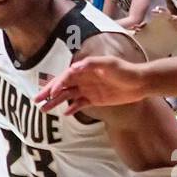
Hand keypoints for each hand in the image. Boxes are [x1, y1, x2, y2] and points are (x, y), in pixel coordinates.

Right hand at [35, 55, 149, 113]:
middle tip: (37, 100)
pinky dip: (72, 108)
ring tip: (44, 109)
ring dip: (56, 102)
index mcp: (85, 69)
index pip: (66, 76)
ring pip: (68, 96)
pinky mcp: (95, 99)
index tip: (51, 94)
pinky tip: (64, 113)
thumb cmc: (125, 70)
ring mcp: (89, 89)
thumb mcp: (110, 64)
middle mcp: (84, 79)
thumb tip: (75, 66)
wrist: (140, 82)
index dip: (57, 84)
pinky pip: (80, 104)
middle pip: (63, 86)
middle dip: (49, 92)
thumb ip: (93, 64)